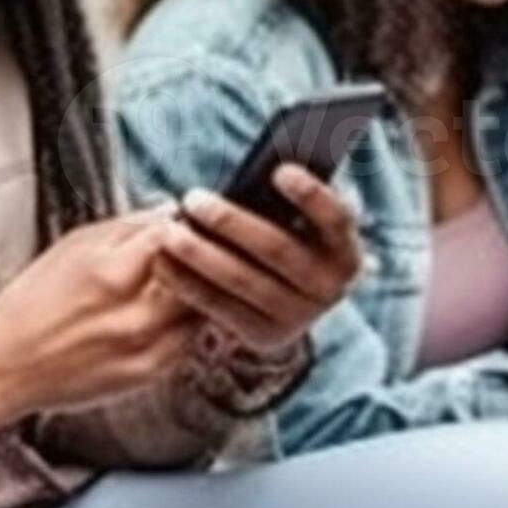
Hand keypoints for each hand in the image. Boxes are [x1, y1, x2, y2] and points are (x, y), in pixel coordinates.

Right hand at [0, 209, 193, 446]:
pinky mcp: (151, 371)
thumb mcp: (71, 248)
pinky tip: (164, 315)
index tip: (183, 224)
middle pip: (199, 273)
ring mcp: (147, 345)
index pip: (175, 236)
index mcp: (111, 272)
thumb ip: (125, 228)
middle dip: (197, 258)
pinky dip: (185, 322)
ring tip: (177, 283)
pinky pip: (190, 337)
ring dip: (197, 290)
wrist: (7, 366)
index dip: (182, 226)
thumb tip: (169, 212)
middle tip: (192, 251)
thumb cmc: (32, 303)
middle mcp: (135, 311)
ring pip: (203, 306)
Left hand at [154, 167, 362, 353]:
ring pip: (244, 280)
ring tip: (168, 232)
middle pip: (277, 249)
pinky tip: (162, 263)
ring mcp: (299, 316)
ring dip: (201, 254)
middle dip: (231, 222)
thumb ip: (279, 202)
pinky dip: (188, 284)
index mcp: (345, 249)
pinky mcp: (265, 336)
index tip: (279, 170)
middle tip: (192, 198)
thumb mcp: (294, 222)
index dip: (311, 195)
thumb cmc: (285, 239)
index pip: (336, 218)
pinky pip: (221, 307)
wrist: (287, 303)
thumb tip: (251, 172)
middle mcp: (330, 287)